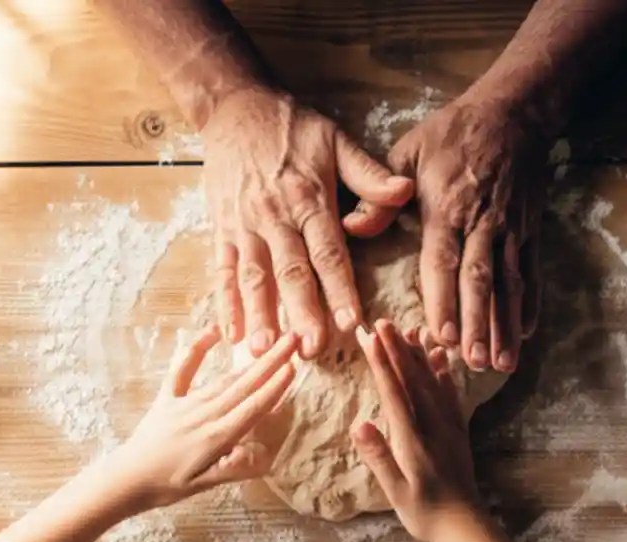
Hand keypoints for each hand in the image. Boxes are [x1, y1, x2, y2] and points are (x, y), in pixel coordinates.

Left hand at [102, 327, 297, 508]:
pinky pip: (183, 370)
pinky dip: (196, 350)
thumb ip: (233, 468)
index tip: (293, 366)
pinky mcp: (168, 398)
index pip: (252, 408)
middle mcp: (204, 414)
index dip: (274, 388)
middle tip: (293, 339)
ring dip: (249, 360)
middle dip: (270, 362)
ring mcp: (186, 403)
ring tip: (271, 342)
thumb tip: (263, 455)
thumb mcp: (202, 486)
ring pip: (224, 378)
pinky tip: (212, 331)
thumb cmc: (166, 486)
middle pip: (244, 386)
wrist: (125, 479)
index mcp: (215, 436)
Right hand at [202, 87, 414, 359]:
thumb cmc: (291, 127)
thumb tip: (405, 190)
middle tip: (311, 349)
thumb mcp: (335, 140)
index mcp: (309, 198)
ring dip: (259, 314)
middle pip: (290, 271)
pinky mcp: (221, 229)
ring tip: (265, 349)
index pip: (328, 251)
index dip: (339, 287)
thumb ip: (368, 173)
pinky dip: (224, 303)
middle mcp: (275, 216)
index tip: (351, 321)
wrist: (233, 108)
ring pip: (253, 276)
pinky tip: (230, 334)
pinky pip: (222, 269)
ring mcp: (244, 225)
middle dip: (301, 312)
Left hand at [350, 94, 547, 372]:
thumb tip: (350, 227)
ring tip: (502, 363)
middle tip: (472, 362)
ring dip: (505, 326)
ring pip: (509, 285)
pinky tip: (527, 332)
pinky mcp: (529, 231)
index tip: (441, 334)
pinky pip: (532, 272)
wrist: (512, 113)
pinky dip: (531, 303)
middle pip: (480, 281)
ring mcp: (510, 230)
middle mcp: (481, 225)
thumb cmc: (451, 135)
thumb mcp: (407, 152)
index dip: (444, 299)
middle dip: (477, 325)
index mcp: (446, 209)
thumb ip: (379, 195)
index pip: (444, 261)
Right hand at [350, 320, 483, 541]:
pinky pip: (450, 395)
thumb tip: (358, 425)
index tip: (371, 337)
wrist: (466, 525)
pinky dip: (443, 373)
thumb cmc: (425, 514)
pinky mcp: (457, 432)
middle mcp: (432, 425)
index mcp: (413, 439)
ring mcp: (448, 426)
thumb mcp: (396, 493)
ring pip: (432, 382)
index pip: (395, 392)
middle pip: (413, 379)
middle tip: (383, 322)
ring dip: (418, 355)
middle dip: (397, 349)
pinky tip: (439, 359)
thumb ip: (380, 458)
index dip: (382, 362)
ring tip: (408, 329)